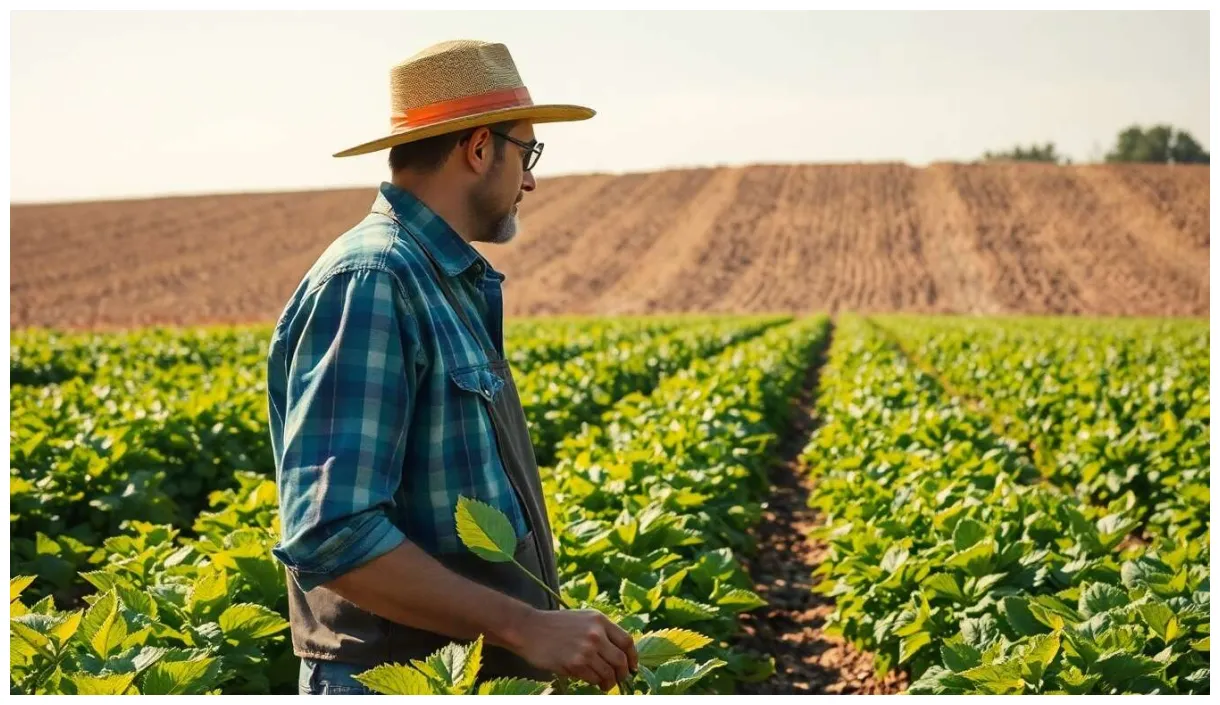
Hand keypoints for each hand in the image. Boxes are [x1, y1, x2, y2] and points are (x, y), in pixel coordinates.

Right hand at [510, 608, 637, 691]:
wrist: (530, 629)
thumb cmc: (556, 625)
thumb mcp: (583, 618)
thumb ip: (601, 631)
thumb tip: (621, 652)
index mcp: (599, 620)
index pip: (627, 641)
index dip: (633, 657)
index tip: (633, 666)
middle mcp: (596, 634)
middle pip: (620, 660)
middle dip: (623, 673)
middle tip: (620, 679)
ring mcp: (586, 649)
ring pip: (608, 672)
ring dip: (609, 682)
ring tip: (605, 684)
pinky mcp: (574, 663)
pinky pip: (593, 678)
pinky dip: (595, 682)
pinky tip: (592, 680)